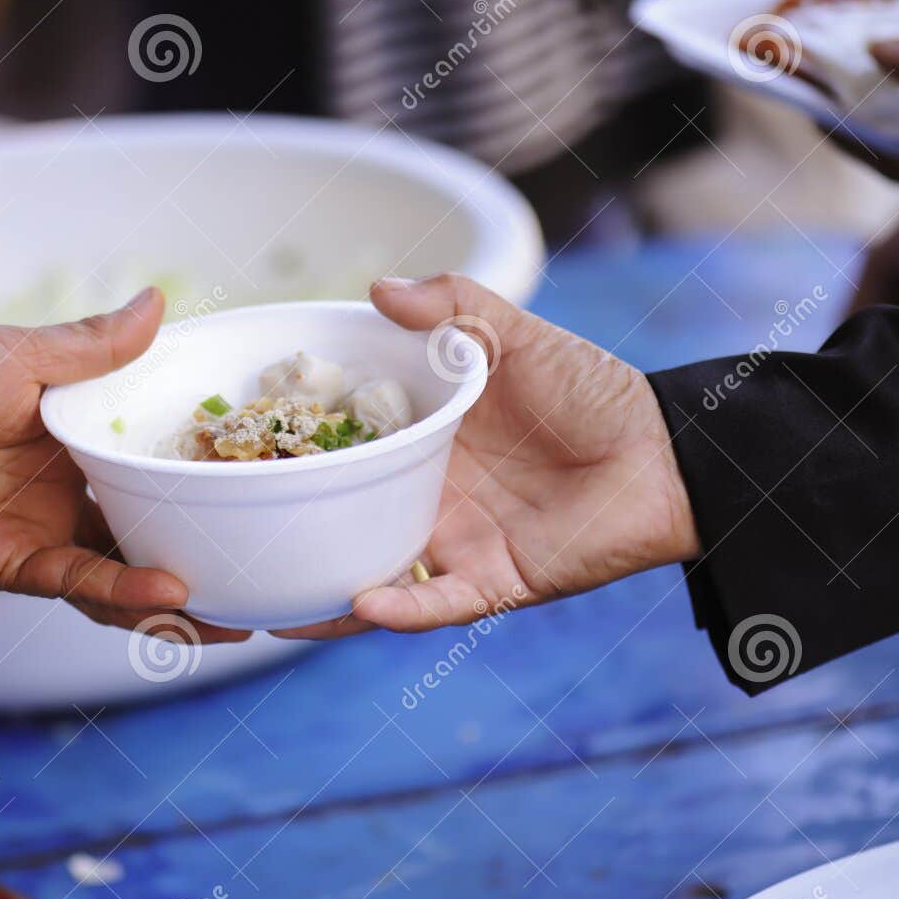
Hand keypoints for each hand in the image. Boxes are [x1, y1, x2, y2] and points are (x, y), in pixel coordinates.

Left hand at [0, 288, 245, 640]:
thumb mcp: (19, 355)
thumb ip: (94, 347)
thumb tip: (160, 302)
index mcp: (77, 434)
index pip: (156, 462)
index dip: (206, 477)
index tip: (264, 484)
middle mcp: (68, 487)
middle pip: (152, 527)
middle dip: (208, 554)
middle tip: (270, 570)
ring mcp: (43, 529)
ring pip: (124, 572)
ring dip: (179, 596)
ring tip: (239, 614)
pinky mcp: (9, 567)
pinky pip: (78, 583)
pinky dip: (124, 592)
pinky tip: (171, 594)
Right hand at [276, 275, 700, 637]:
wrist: (667, 453)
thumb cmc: (595, 392)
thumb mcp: (520, 335)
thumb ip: (455, 306)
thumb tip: (378, 287)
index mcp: (424, 441)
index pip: (346, 449)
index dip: (296, 449)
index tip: (239, 442)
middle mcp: (428, 497)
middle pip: (345, 518)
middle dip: (291, 529)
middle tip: (231, 527)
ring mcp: (456, 544)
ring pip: (374, 577)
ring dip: (323, 590)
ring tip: (266, 596)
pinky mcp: (494, 583)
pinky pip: (436, 606)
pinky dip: (398, 611)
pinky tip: (357, 602)